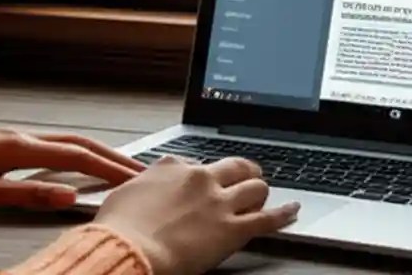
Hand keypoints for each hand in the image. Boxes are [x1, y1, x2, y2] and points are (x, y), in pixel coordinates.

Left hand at [0, 123, 143, 208]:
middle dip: (111, 157)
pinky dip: (72, 153)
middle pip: (78, 143)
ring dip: (93, 152)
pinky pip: (48, 145)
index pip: (78, 158)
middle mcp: (20, 137)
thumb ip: (26, 195)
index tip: (137, 181)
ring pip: (64, 141)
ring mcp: (10, 137)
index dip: (110, 169)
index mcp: (19, 149)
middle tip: (139, 172)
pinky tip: (71, 165)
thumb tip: (70, 198)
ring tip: (115, 166)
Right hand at [94, 156, 300, 274]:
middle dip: (243, 172)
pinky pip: (267, 219)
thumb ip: (143, 187)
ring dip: (260, 192)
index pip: (196, 164)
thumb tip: (144, 191)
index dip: (201, 176)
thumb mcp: (123, 195)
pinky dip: (284, 214)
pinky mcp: (233, 228)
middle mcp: (200, 178)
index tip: (201, 184)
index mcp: (172, 167)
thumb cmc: (119, 228)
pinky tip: (292, 210)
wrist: (129, 247)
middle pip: (235, 167)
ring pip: (255, 187)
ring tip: (262, 196)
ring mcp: (219, 202)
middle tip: (246, 178)